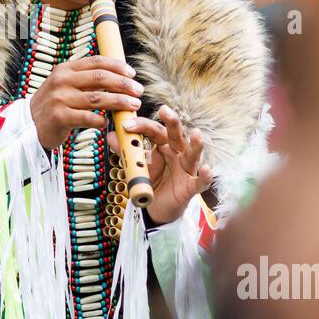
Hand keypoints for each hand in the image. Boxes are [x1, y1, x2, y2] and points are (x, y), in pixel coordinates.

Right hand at [28, 55, 143, 150]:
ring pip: (98, 98)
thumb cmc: (54, 106)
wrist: (28, 126)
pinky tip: (107, 123)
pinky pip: (88, 118)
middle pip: (100, 78)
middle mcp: (62, 80)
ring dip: (119, 102)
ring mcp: (60, 98)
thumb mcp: (64, 85)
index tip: (133, 73)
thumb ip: (85, 79)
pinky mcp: (60, 117)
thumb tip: (118, 76)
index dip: (117, 66)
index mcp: (65, 69)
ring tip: (133, 106)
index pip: (96, 62)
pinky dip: (101, 121)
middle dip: (123, 84)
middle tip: (138, 91)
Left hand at [109, 104, 211, 223]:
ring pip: (193, 155)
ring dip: (195, 145)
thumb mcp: (138, 165)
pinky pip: (200, 182)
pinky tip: (207, 169)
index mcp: (164, 146)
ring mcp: (186, 170)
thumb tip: (111, 135)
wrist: (157, 208)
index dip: (142, 126)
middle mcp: (178, 154)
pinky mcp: (191, 187)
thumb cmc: (152, 181)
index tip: (125, 125)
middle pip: (176, 136)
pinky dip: (205, 176)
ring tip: (197, 133)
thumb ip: (126, 151)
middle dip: (172, 122)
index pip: (155, 130)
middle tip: (164, 110)